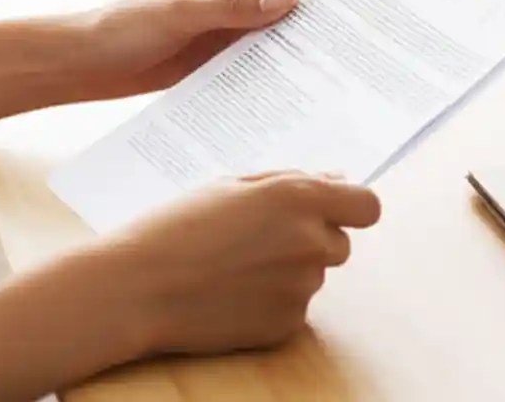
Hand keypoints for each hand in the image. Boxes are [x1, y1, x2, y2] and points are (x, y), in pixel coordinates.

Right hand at [0, 171, 379, 401]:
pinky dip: (272, 302)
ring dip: (289, 270)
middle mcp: (310, 241)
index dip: (353, 208)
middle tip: (260, 240)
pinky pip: (294, 308)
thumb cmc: (176, 227)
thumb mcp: (231, 186)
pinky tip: (231, 295)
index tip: (339, 211)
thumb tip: (336, 180)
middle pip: (340, 242)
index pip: (367, 205)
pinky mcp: (287, 323)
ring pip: (314, 275)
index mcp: (299, 197)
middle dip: (312, 239)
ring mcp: (302, 286)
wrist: (136, 289)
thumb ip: (290, 182)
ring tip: (234, 267)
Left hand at [68, 0, 307, 101]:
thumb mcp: (181, 15)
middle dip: (304, 17)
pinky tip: (284, 84)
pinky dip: (270, 67)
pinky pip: (254, 59)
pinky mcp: (218, 57)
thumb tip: (287, 2)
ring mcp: (225, 27)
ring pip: (271, 32)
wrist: (88, 65)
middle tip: (330, 40)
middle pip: (281, 1)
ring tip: (314, 67)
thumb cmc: (124, 28)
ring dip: (289, 45)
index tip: (324, 9)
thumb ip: (234, 9)